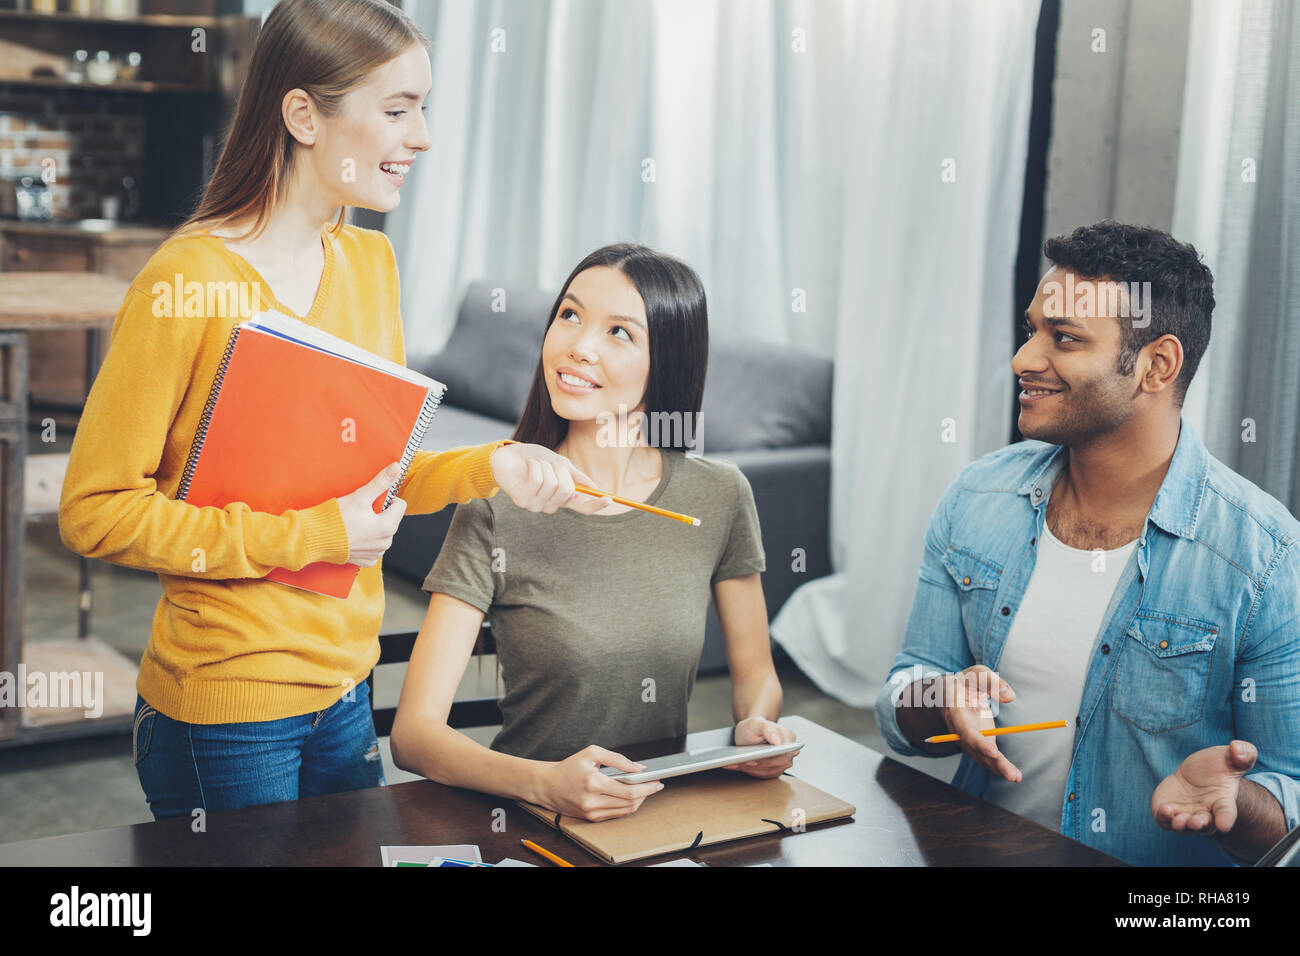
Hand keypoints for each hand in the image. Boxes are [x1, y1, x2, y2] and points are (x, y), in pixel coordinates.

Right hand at [337, 462, 406, 565]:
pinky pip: (372, 546)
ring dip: (373, 527)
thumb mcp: (360, 496)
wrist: (315, 539)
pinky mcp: (366, 560)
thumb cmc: (337, 518)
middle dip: (379, 513)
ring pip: (382, 533)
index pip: (400, 505)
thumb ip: (381, 482)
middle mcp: (385, 543)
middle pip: (391, 519)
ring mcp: (376, 553)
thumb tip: (397, 467)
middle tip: (360, 511)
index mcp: (388, 526)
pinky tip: (353, 535)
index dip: (386, 499)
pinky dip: (366, 540)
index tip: (371, 500)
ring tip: (355, 523)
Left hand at [490, 443, 612, 514]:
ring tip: (536, 463)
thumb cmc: (533, 459)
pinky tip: (528, 465)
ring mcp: (536, 505)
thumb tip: (594, 487)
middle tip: (550, 463)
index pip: (582, 508)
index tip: (608, 499)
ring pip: (553, 484)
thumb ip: (575, 476)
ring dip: (546, 466)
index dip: (596, 505)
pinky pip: (538, 480)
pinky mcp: (522, 500)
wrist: (506, 456)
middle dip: (561, 470)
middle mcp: (550, 505)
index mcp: (561, 498)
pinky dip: (535, 466)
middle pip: (568, 491)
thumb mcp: (558, 464)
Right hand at [541, 745, 663, 821]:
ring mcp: (592, 813)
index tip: (658, 782)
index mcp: (593, 783)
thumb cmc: (569, 767)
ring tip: (644, 789)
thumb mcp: (592, 753)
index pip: (629, 790)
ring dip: (639, 800)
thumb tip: (638, 768)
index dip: (647, 787)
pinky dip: (627, 806)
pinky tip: (631, 796)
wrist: (547, 786)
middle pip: (630, 802)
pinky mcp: (592, 818)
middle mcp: (593, 801)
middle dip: (646, 793)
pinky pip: (616, 814)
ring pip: (625, 810)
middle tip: (655, 785)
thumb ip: (618, 759)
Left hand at [725, 717, 797, 777]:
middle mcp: (788, 752)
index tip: (753, 760)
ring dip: (751, 769)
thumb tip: (777, 741)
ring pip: (768, 772)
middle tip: (742, 763)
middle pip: (776, 765)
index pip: (783, 753)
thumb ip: (769, 729)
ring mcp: (782, 762)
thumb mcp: (757, 723)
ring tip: (737, 764)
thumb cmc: (753, 727)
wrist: (749, 732)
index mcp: (788, 738)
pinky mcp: (773, 770)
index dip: (769, 759)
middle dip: (757, 765)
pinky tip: (739, 767)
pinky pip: (763, 774)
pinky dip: (750, 771)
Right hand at [939, 665, 1020, 782]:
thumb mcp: (974, 674)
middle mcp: (959, 731)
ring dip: (999, 769)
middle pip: (976, 750)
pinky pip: (987, 758)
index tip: (992, 751)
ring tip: (1016, 777)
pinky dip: (999, 767)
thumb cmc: (962, 684)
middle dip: (994, 762)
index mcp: (955, 712)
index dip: (977, 741)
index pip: (965, 730)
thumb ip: (991, 681)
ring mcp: (968, 741)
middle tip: (1012, 774)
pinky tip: (1014, 775)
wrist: (945, 698)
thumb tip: (1011, 697)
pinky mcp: (977, 744)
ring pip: (982, 757)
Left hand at [1151, 741, 1255, 834]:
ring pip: (1184, 826)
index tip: (1225, 825)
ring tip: (1178, 820)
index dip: (1226, 819)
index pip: (1227, 813)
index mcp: (1223, 801)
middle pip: (1205, 824)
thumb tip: (1236, 748)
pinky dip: (1163, 818)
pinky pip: (1165, 820)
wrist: (1195, 775)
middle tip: (1196, 822)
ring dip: (1181, 824)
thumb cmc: (1218, 768)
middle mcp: (1205, 813)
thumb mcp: (1231, 757)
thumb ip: (1242, 754)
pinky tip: (1164, 809)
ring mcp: (1186, 814)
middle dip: (1200, 824)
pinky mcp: (1167, 812)